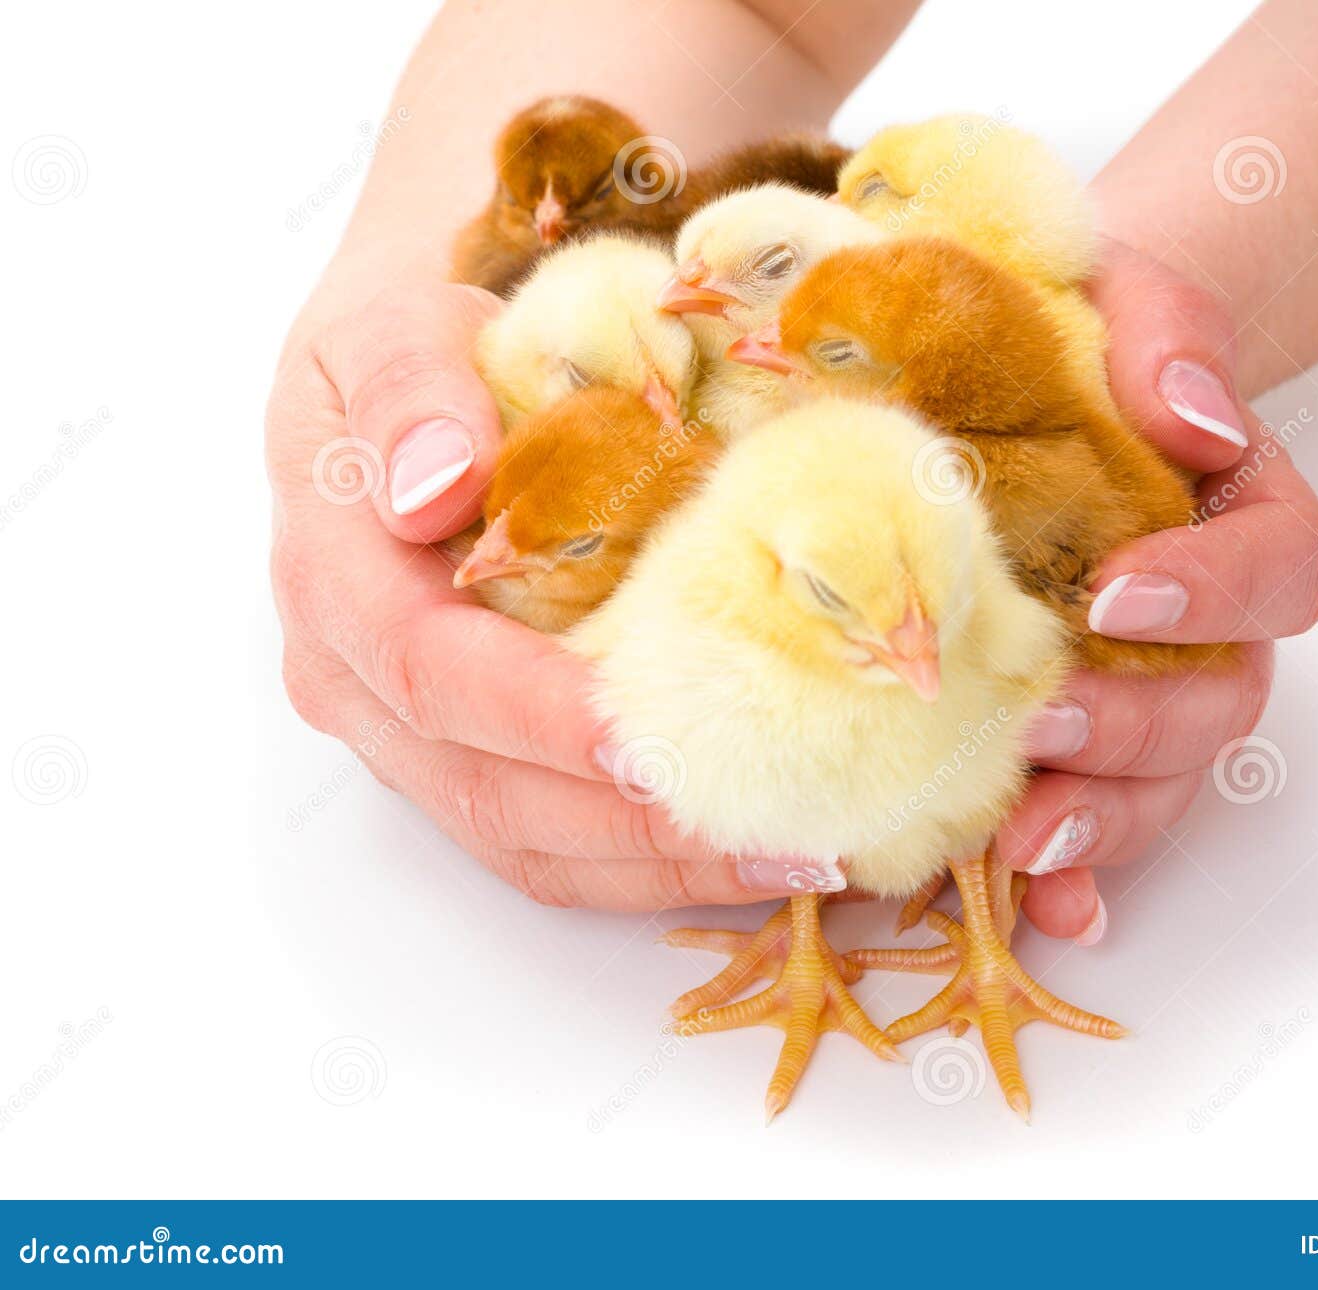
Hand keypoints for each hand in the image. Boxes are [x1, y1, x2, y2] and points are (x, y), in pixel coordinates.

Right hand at [267, 281, 807, 910]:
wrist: (404, 375)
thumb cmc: (414, 339)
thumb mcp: (395, 320)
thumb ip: (410, 388)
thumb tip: (432, 489)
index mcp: (334, 576)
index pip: (429, 671)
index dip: (539, 719)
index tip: (650, 744)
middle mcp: (356, 679)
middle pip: (488, 790)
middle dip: (633, 825)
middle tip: (776, 832)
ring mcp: (409, 732)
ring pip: (524, 839)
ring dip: (658, 865)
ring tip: (796, 858)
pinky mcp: (465, 754)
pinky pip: (548, 838)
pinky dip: (646, 861)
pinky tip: (749, 850)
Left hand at [999, 241, 1317, 941]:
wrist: (1014, 372)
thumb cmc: (1077, 327)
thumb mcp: (1123, 292)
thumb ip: (1171, 334)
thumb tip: (1194, 419)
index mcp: (1243, 518)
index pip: (1280, 569)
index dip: (1214, 594)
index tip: (1117, 593)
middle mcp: (1210, 622)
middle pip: (1221, 704)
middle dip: (1136, 727)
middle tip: (1043, 721)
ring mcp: (1148, 687)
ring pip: (1165, 781)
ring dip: (1103, 820)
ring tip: (1024, 839)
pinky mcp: (1078, 732)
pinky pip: (1097, 814)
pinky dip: (1076, 874)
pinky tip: (1039, 906)